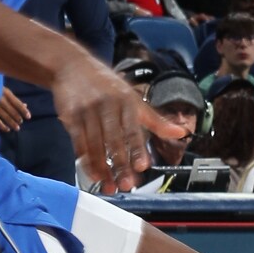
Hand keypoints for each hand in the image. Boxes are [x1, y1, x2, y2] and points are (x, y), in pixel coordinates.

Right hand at [0, 87, 31, 133]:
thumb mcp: (4, 90)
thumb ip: (14, 98)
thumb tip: (25, 105)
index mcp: (6, 93)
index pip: (17, 103)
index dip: (23, 111)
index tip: (29, 117)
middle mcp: (0, 99)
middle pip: (12, 111)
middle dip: (18, 118)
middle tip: (21, 122)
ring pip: (5, 117)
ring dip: (12, 123)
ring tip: (17, 128)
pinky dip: (2, 126)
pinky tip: (7, 129)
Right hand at [50, 49, 184, 194]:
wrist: (73, 66)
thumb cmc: (107, 85)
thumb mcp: (134, 99)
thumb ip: (156, 120)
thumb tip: (182, 133)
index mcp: (127, 101)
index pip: (133, 129)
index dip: (138, 148)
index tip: (143, 166)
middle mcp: (108, 105)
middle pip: (114, 140)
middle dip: (120, 164)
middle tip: (126, 184)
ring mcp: (88, 110)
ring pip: (95, 145)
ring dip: (102, 168)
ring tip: (110, 186)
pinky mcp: (71, 116)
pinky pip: (78, 142)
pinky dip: (86, 160)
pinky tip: (93, 174)